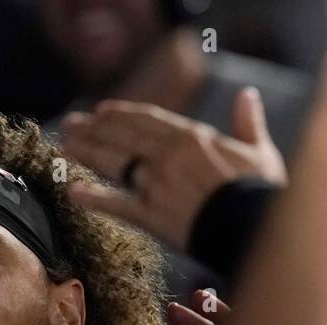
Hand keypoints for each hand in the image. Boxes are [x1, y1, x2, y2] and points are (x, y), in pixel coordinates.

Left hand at [62, 88, 284, 250]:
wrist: (251, 226)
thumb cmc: (261, 193)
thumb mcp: (261, 152)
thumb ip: (249, 123)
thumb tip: (248, 96)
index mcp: (193, 137)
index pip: (149, 120)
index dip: (123, 115)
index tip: (103, 111)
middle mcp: (168, 155)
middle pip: (124, 137)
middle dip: (95, 129)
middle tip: (71, 124)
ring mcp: (156, 184)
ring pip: (114, 162)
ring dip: (87, 151)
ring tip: (65, 144)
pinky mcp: (151, 215)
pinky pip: (115, 204)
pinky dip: (92, 198)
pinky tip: (71, 192)